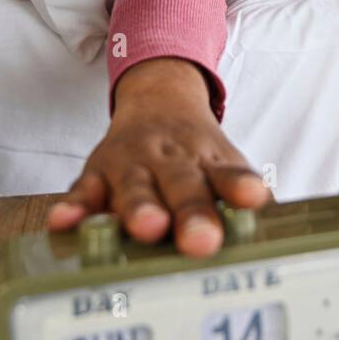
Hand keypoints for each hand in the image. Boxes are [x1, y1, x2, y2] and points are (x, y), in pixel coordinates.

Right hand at [47, 58, 271, 256]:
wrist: (158, 99)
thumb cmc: (194, 152)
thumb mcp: (222, 164)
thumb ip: (238, 194)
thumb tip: (274, 232)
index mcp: (208, 160)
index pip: (228, 174)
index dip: (240, 186)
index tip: (254, 197)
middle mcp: (172, 160)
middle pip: (182, 185)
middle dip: (191, 212)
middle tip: (202, 240)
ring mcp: (132, 165)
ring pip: (134, 187)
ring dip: (139, 208)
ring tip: (147, 227)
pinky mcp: (97, 173)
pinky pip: (84, 191)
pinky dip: (74, 207)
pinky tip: (64, 222)